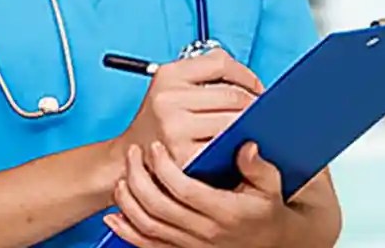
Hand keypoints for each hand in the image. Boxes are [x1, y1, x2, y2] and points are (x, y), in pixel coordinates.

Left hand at [105, 140, 301, 247]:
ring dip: (129, 202)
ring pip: (148, 227)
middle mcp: (206, 232)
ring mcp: (191, 245)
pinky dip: (127, 232)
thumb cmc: (266, 211)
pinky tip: (113, 217)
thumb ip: (258, 167)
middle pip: (159, 207)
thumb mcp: (271, 187)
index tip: (154, 148)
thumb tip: (246, 147)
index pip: (185, 190)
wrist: (269, 244)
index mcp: (226, 212)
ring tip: (122, 177)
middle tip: (133, 154)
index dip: (164, 168)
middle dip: (139, 178)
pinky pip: (148, 246)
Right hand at [110, 49, 262, 167]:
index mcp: (167, 76)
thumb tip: (247, 80)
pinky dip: (237, 145)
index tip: (255, 87)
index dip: (246, 75)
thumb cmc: (157, 122)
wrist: (129, 158)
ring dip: (250, 125)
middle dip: (254, 103)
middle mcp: (169, 99)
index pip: (221, 63)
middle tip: (261, 112)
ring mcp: (176, 129)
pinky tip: (237, 145)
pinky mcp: (185, 156)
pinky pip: (225, 145)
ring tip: (252, 128)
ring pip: (234, 120)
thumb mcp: (169, 87)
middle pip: (233, 94)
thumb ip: (203, 73)